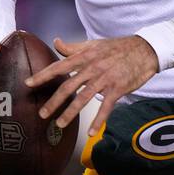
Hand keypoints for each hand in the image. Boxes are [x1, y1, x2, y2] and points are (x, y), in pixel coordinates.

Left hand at [26, 35, 158, 135]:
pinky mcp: (117, 89)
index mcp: (84, 57)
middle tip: (42, 113)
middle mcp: (92, 68)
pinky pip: (106, 107)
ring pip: (83, 99)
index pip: (59, 67)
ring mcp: (104, 79)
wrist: (144, 50)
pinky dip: (98, 120)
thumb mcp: (94, 44)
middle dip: (54, 101)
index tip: (29, 83)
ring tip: (59, 124)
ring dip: (70, 113)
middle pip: (68, 86)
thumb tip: (56, 42)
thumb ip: (74, 47)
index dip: (43, 75)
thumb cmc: (118, 47)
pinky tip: (91, 132)